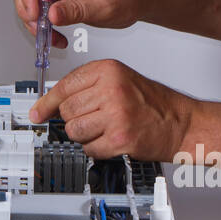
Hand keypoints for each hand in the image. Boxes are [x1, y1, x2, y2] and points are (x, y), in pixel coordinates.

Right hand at [14, 0, 144, 48]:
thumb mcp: (104, 6)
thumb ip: (76, 10)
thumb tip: (52, 15)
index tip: (35, 16)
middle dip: (28, 9)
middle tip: (38, 28)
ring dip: (35, 20)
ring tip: (49, 36)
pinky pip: (43, 8)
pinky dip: (44, 24)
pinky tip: (55, 36)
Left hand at [29, 59, 194, 160]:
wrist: (182, 123)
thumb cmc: (154, 103)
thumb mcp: (121, 80)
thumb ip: (89, 86)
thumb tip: (54, 101)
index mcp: (109, 70)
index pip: (64, 86)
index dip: (46, 102)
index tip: (37, 112)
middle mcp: (111, 89)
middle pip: (66, 110)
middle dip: (75, 120)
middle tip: (94, 120)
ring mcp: (115, 114)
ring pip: (74, 131)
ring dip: (85, 136)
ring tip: (104, 130)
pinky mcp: (120, 138)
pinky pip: (89, 149)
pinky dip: (96, 150)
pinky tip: (112, 141)